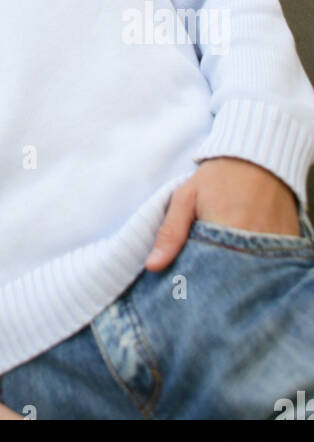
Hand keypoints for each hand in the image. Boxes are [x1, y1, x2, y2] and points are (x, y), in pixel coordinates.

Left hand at [144, 157, 300, 271]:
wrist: (256, 158)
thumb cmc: (217, 176)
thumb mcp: (186, 197)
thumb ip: (170, 232)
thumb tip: (153, 266)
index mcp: (226, 232)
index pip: (210, 277)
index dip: (198, 283)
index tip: (188, 283)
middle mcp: (254, 243)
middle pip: (232, 281)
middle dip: (217, 283)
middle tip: (207, 272)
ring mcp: (274, 244)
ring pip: (252, 276)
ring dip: (237, 275)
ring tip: (225, 263)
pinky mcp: (288, 242)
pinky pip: (272, 265)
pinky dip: (257, 266)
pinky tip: (245, 257)